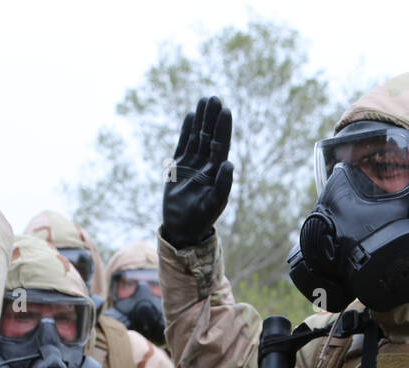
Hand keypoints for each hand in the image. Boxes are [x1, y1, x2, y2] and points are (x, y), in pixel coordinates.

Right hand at [162, 96, 232, 249]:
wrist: (182, 227)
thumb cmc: (201, 218)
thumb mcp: (215, 203)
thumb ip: (223, 184)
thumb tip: (229, 163)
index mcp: (217, 172)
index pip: (220, 145)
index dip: (223, 128)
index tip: (225, 110)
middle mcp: (206, 165)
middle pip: (209, 136)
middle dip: (212, 118)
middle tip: (214, 98)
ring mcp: (192, 164)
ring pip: (197, 137)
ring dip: (201, 119)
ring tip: (204, 100)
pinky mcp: (179, 167)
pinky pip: (183, 144)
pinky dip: (186, 131)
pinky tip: (190, 116)